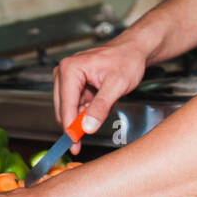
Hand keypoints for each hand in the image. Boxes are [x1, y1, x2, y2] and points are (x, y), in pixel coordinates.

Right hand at [53, 39, 147, 155]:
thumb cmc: (126, 60)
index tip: (74, 145)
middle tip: (89, 136)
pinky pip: (76, 106)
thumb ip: (101, 107)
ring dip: (84, 116)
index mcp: (71, 69)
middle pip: (63, 109)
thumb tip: (87, 127)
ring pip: (69, 109)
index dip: (70, 128)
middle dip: (77, 123)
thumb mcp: (117, 85)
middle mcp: (64, 72)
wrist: (133, 51)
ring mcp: (68, 79)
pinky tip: (102, 102)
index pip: (66, 105)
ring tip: (106, 104)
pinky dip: (88, 111)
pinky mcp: (73, 85)